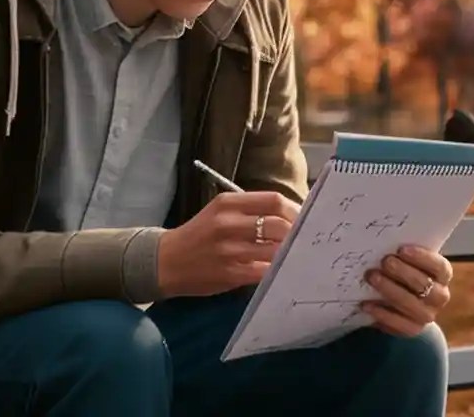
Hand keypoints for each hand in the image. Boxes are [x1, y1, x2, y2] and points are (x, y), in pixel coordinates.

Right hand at [157, 191, 299, 297]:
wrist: (165, 261)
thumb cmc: (199, 235)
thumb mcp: (220, 213)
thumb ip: (250, 211)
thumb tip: (290, 217)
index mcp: (228, 203)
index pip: (274, 200)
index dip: (296, 210)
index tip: (306, 218)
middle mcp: (228, 223)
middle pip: (278, 224)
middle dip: (297, 233)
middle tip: (307, 240)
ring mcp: (229, 249)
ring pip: (274, 249)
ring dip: (290, 253)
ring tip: (299, 255)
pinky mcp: (229, 273)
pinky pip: (264, 271)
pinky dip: (277, 270)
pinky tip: (283, 271)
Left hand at [361, 245, 452, 337]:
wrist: (405, 303)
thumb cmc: (406, 274)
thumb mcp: (409, 262)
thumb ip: (403, 255)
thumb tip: (385, 243)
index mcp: (443, 274)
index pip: (438, 266)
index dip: (422, 258)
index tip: (402, 249)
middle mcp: (440, 296)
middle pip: (424, 284)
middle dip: (402, 272)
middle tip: (384, 262)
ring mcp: (427, 315)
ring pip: (410, 304)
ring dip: (390, 290)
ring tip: (372, 277)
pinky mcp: (413, 330)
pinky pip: (398, 324)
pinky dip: (381, 313)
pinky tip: (366, 304)